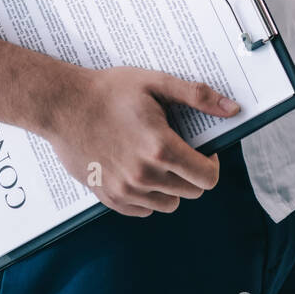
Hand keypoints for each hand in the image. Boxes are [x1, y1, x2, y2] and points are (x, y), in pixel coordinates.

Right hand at [47, 65, 239, 216]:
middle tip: (179, 150)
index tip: (204, 150)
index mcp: (161, 148)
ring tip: (157, 159)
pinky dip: (148, 196)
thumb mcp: (156, 83)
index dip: (212, 163)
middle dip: (193, 172)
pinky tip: (138, 169)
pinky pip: (143, 210)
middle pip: (192, 192)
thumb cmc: (109, 90)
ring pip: (169, 203)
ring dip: (171, 185)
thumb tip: (232, 110)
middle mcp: (145, 175)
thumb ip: (197, 96)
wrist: (62, 104)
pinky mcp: (108, 198)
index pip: (208, 178)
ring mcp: (125, 190)